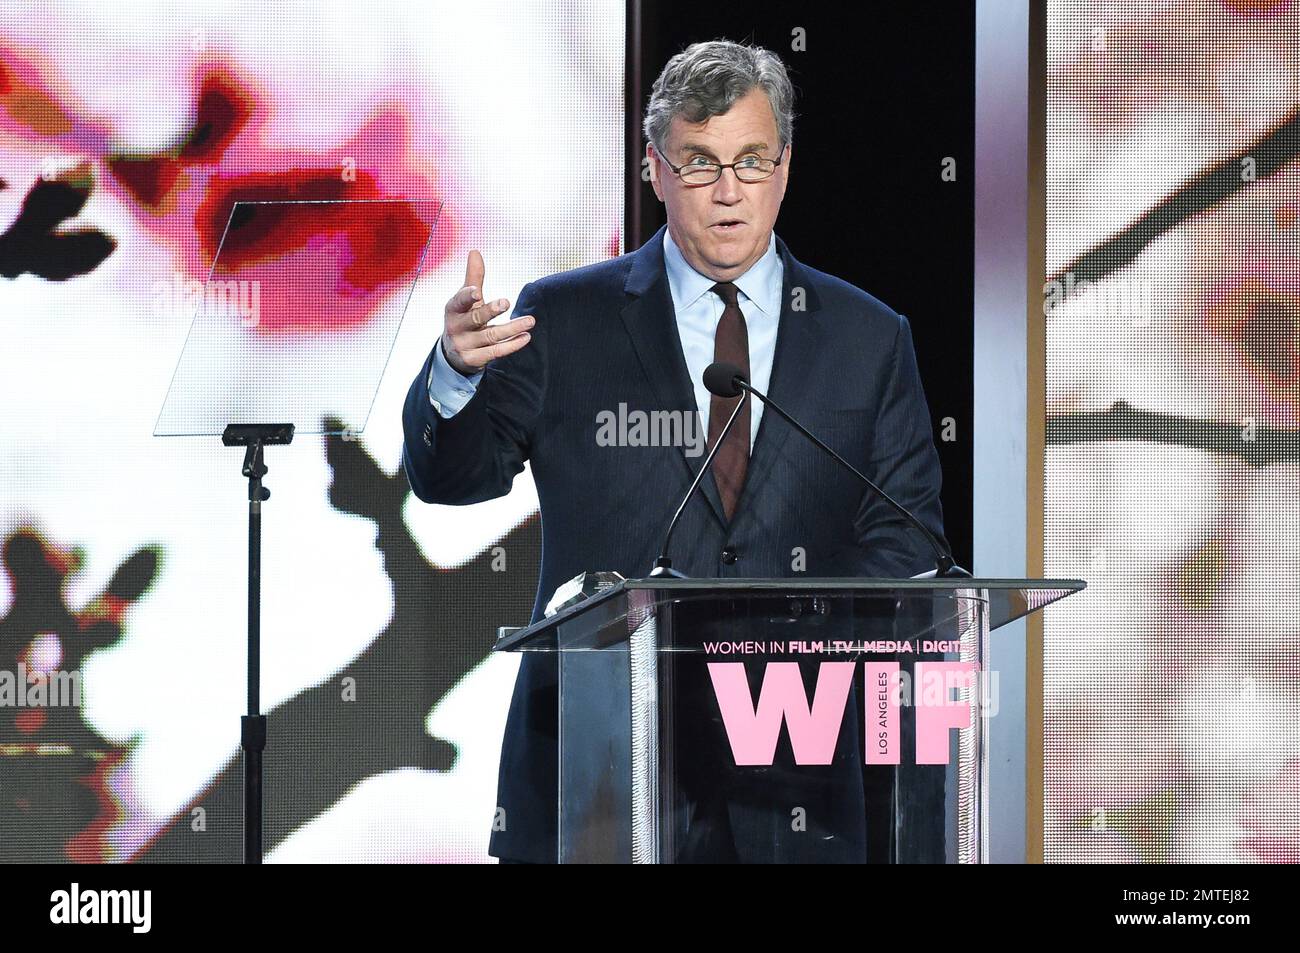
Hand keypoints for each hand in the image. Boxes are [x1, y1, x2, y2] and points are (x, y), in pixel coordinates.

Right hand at [440, 250, 533, 375]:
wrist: (453, 354)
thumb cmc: (463, 319)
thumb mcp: (465, 300)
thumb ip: (473, 278)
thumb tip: (475, 251)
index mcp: (453, 309)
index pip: (458, 301)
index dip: (466, 296)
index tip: (477, 291)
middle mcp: (456, 327)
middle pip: (476, 318)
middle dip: (491, 310)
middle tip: (506, 302)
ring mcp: (464, 345)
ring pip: (491, 336)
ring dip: (512, 329)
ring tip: (530, 321)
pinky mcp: (473, 360)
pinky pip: (495, 352)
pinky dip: (511, 345)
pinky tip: (526, 337)